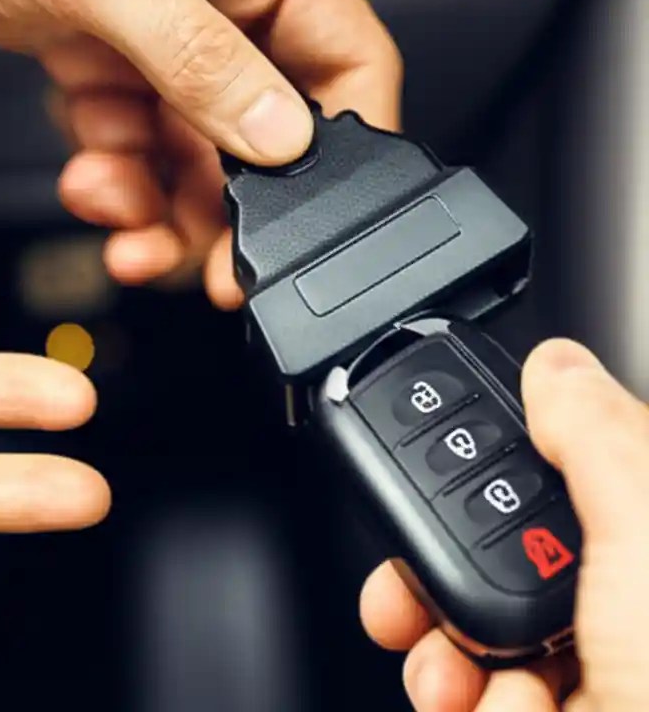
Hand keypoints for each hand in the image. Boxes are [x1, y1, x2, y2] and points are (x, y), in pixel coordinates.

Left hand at [0, 0, 402, 306]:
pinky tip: (91, 176)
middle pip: (264, 133)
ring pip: (193, 154)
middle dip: (226, 206)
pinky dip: (113, 175)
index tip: (304, 228)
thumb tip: (282, 135)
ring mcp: (165, 41)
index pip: (347, 64)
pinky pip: (134, 144)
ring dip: (159, 205)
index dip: (336, 152)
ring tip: (123, 229)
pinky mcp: (111, 65)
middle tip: (207, 268)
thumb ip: (205, 64)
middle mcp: (225, 9)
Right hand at [359, 339, 648, 710]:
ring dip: (449, 653)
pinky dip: (475, 706)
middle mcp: (627, 608)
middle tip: (415, 584)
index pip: (562, 476)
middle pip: (496, 554)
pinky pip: (473, 696)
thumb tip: (557, 365)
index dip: (491, 467)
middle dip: (440, 573)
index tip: (444, 469)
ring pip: (469, 631)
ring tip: (473, 677)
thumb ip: (598, 438)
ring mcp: (590, 674)